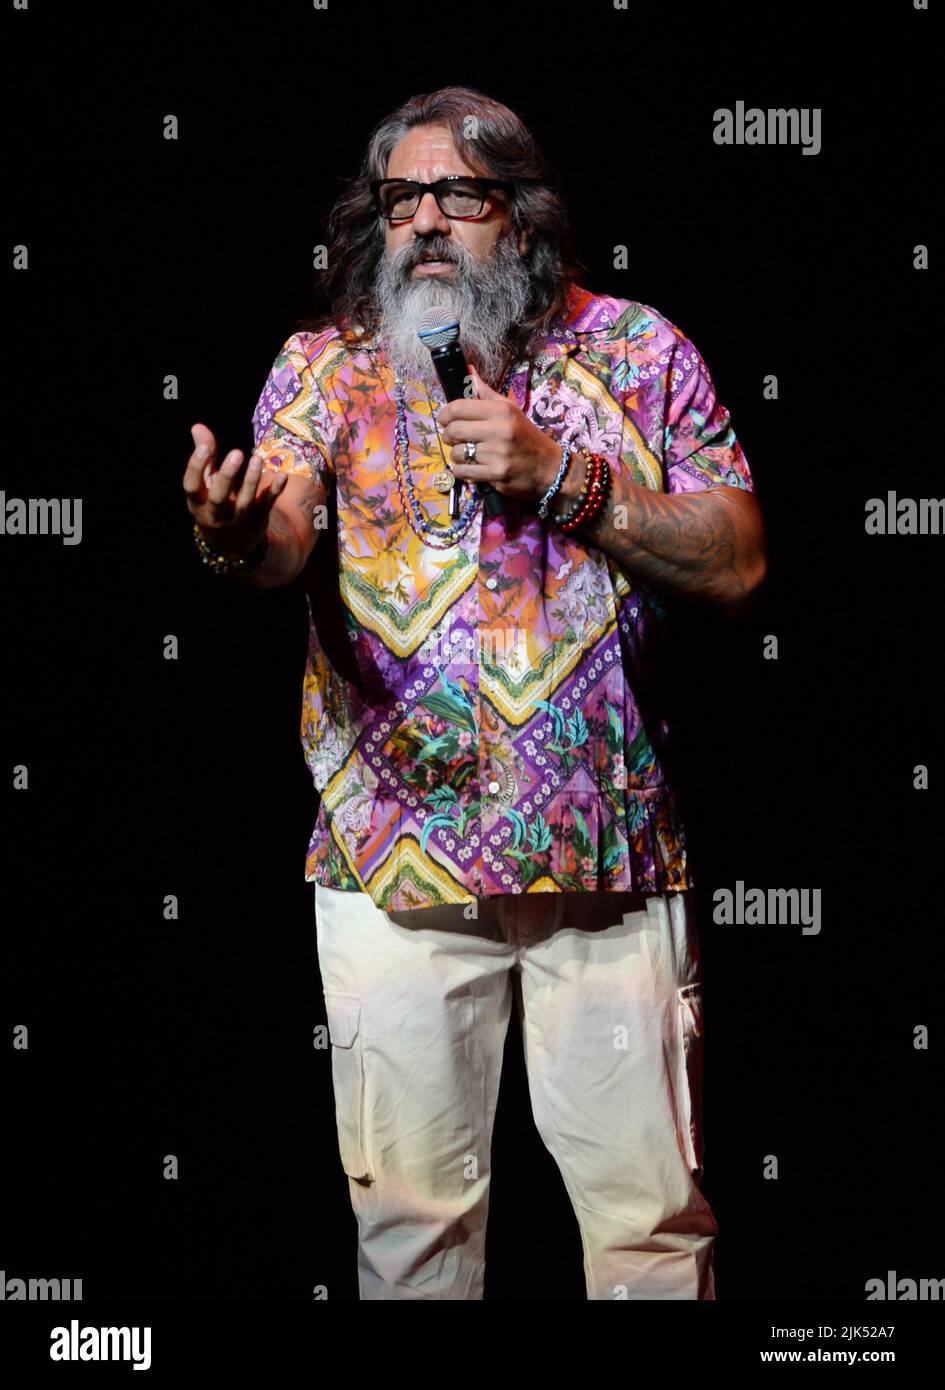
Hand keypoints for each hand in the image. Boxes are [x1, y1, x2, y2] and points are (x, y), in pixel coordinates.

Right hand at [183, 422, 286, 557]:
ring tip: (257, 458)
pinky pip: (267, 506)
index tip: (204, 447)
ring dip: (251, 481)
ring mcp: (237, 519)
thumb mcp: (205, 483)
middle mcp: (215, 513)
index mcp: (197, 502)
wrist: (230, 545)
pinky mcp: (258, 520)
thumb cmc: (214, 502)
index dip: (195, 467)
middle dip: (227, 475)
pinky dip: (275, 491)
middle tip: (237, 452)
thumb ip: (205, 456)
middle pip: (219, 497)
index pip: (191, 485)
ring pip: (245, 502)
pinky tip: (283, 476)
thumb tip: (197, 426)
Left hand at [438, 364, 560, 504]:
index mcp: (501, 411)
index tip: (444, 420)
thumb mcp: (510, 409)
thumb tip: (468, 371)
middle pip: (454, 431)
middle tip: (454, 438)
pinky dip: (462, 470)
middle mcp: (499, 430)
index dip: (444, 414)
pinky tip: (471, 467)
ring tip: (467, 454)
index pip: (458, 408)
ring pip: (457, 453)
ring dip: (457, 455)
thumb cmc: (526, 436)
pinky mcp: (496, 475)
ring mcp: (497, 454)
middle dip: (448, 435)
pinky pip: (463, 472)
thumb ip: (486, 393)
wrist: (549, 467)